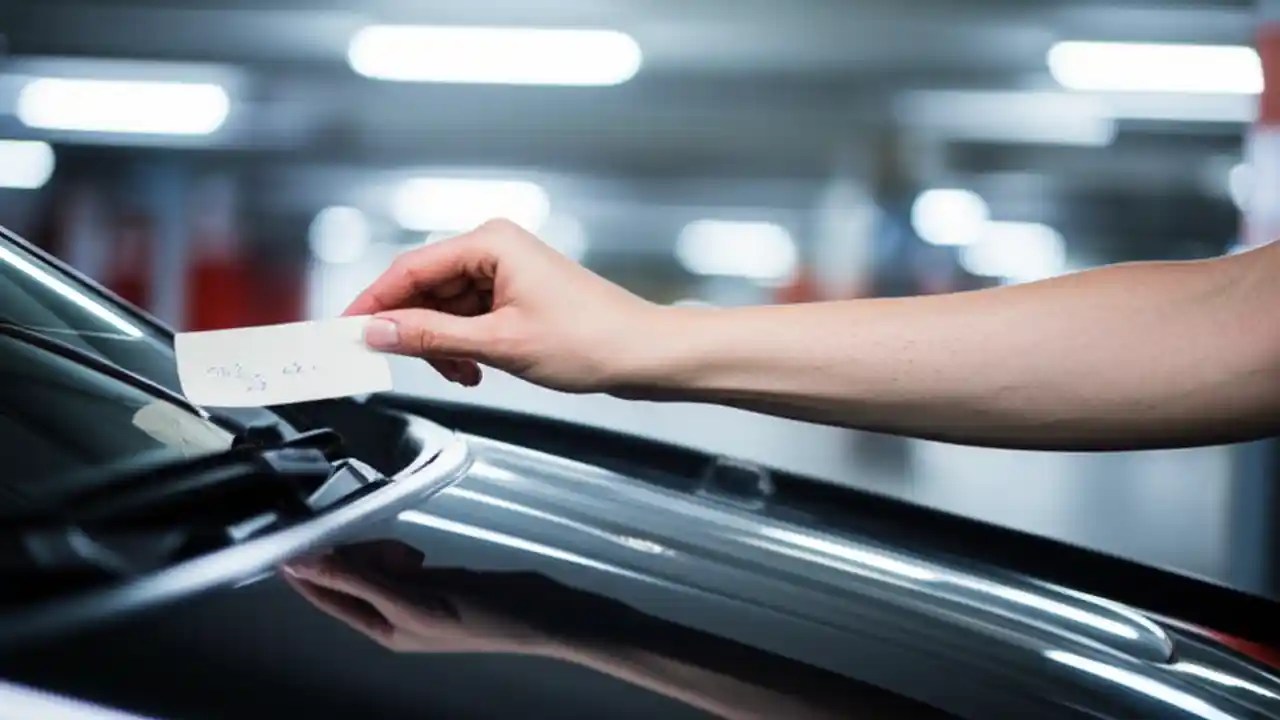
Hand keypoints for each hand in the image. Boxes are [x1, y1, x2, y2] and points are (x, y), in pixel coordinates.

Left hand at [281, 542, 558, 655]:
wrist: (537, 613)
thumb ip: (357, 577)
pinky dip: (400, 553)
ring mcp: (412, 598)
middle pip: (350, 578)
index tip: (282, 542)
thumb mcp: (412, 597)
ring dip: (380, 552)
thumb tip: (302, 565)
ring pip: (374, 566)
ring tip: (411, 554)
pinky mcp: (432, 582)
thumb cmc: (478, 613)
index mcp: (382, 629)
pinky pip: (398, 563)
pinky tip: (418, 553)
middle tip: (385, 548)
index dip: (304, 574)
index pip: (327, 598)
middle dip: (355, 557)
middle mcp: (391, 616)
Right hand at [345, 219, 659, 392]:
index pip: (409, 269)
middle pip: (424, 288)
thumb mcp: (499, 344)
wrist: (643, 353)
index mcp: (490, 243)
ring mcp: (506, 271)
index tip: (343, 332)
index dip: (372, 303)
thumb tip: (379, 331)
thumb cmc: (590, 339)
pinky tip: (474, 369)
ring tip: (461, 374)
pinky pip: (468, 316)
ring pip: (445, 307)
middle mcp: (495, 248)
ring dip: (442, 345)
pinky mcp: (516, 294)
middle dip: (415, 332)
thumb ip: (432, 337)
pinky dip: (463, 345)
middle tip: (405, 367)